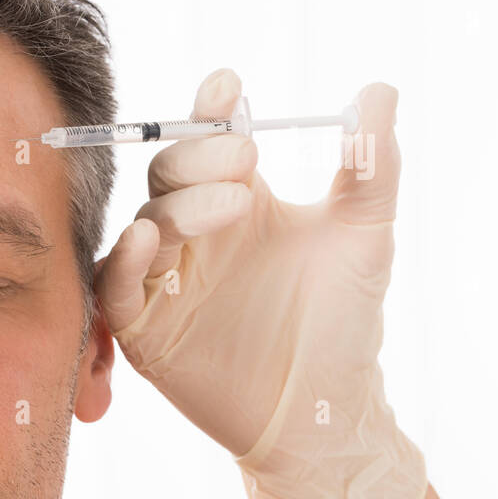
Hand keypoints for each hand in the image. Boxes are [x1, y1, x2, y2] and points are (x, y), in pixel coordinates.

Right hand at [93, 69, 426, 498]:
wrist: (325, 410)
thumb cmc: (343, 324)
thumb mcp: (364, 237)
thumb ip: (370, 166)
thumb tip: (380, 89)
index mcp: (237, 200)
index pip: (207, 141)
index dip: (209, 112)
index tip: (227, 88)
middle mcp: (194, 233)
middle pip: (167, 174)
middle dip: (198, 157)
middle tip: (246, 158)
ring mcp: (165, 279)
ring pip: (145, 222)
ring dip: (180, 206)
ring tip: (234, 207)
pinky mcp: (143, 329)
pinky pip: (116, 287)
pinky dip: (126, 262)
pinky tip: (145, 240)